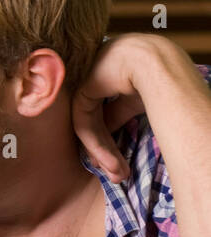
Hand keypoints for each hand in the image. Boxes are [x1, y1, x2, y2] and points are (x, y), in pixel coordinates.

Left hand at [72, 36, 152, 181]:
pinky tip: (106, 161)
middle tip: (117, 174)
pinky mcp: (80, 90)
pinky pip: (84, 124)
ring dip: (102, 152)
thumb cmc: (156, 76)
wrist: (156, 62)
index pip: (101, 110)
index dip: (109, 138)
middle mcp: (91, 76)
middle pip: (94, 121)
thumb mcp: (135, 99)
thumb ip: (116, 112)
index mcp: (106, 73)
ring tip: (117, 174)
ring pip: (88, 125)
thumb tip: (106, 131)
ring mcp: (83, 82)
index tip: (118, 161)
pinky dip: (95, 145)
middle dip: (105, 151)